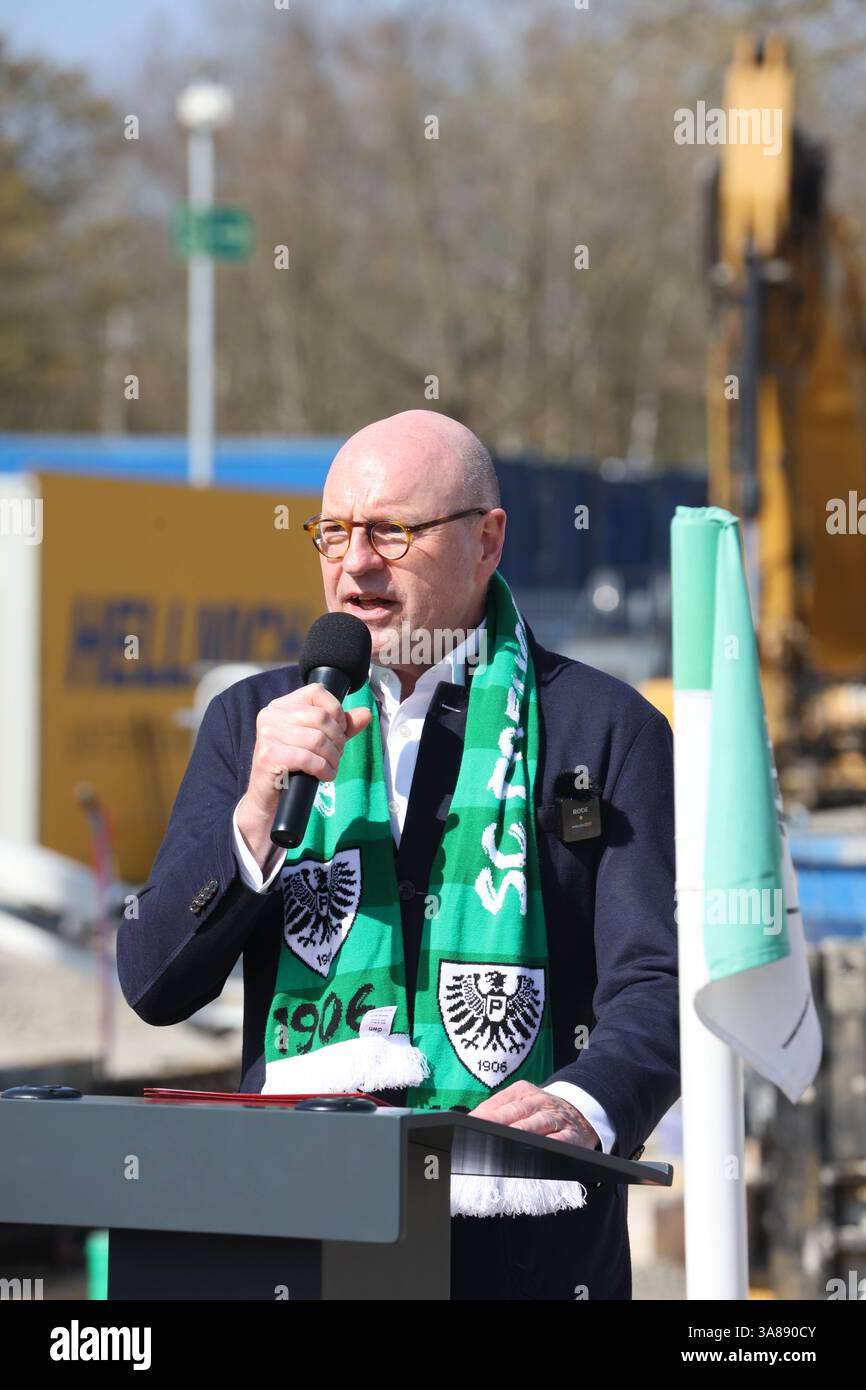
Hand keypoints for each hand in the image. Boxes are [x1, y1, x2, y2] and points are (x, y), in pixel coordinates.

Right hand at [237, 684, 371, 867]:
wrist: (268, 799)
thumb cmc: (294, 767)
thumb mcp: (319, 742)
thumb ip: (342, 726)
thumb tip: (366, 714)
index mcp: (281, 706)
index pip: (317, 692)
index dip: (336, 711)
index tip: (340, 731)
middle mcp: (270, 715)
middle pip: (321, 717)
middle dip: (338, 740)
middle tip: (336, 755)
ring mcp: (267, 734)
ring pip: (317, 739)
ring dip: (332, 757)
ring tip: (330, 767)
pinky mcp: (268, 756)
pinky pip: (308, 758)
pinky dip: (323, 769)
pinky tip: (323, 776)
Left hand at [468, 1080, 600, 1148]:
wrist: (582, 1113)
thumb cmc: (543, 1112)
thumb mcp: (522, 1103)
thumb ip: (499, 1111)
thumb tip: (471, 1122)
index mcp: (523, 1091)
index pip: (500, 1101)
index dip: (484, 1112)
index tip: (469, 1122)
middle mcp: (540, 1102)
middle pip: (515, 1111)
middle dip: (497, 1122)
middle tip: (480, 1131)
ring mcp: (556, 1118)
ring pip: (536, 1124)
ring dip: (520, 1132)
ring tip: (503, 1141)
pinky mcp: (571, 1136)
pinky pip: (559, 1141)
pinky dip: (548, 1145)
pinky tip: (536, 1151)